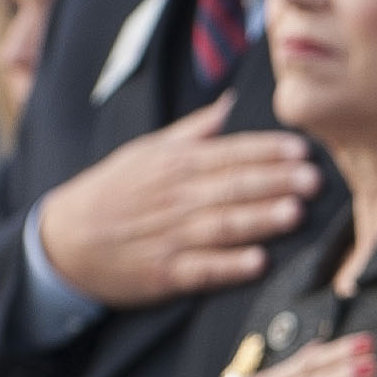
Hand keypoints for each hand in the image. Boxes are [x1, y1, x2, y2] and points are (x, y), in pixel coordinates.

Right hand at [34, 97, 321, 310]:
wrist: (62, 240)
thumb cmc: (112, 192)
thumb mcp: (146, 152)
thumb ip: (193, 131)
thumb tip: (233, 103)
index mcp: (174, 165)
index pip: (229, 153)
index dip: (266, 152)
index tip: (301, 150)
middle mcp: (175, 198)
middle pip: (232, 187)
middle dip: (274, 182)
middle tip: (314, 180)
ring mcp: (169, 237)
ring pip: (222, 226)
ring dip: (259, 220)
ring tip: (294, 213)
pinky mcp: (164, 273)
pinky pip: (201, 269)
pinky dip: (229, 266)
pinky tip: (258, 262)